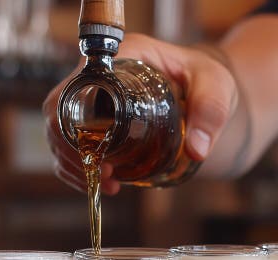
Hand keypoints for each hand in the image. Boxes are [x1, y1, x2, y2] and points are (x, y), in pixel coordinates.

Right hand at [43, 33, 237, 193]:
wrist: (208, 90)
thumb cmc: (209, 79)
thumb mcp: (217, 88)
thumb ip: (211, 112)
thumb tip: (197, 149)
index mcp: (122, 56)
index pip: (78, 85)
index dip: (75, 122)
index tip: (98, 154)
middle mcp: (100, 75)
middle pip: (60, 113)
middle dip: (73, 151)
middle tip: (105, 175)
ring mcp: (95, 100)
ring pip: (62, 134)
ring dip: (75, 165)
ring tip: (109, 185)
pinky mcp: (98, 122)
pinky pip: (74, 146)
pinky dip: (81, 169)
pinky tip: (106, 184)